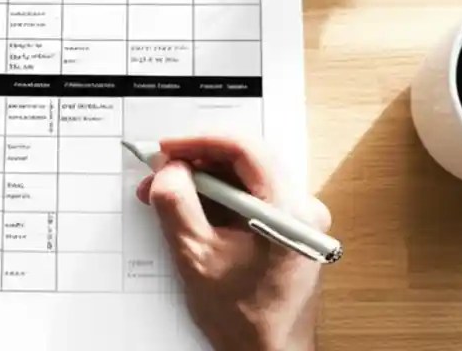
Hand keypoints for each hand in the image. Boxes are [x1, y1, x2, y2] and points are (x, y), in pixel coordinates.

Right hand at [135, 136, 330, 350]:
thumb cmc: (244, 318)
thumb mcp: (195, 257)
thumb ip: (177, 205)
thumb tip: (168, 170)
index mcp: (288, 211)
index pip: (245, 150)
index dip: (200, 141)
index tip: (168, 149)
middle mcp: (301, 208)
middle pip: (243, 161)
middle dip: (195, 163)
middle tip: (160, 174)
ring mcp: (296, 217)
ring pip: (242, 178)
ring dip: (202, 182)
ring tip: (167, 196)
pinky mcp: (286, 226)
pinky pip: (248, 196)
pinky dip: (216, 198)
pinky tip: (189, 209)